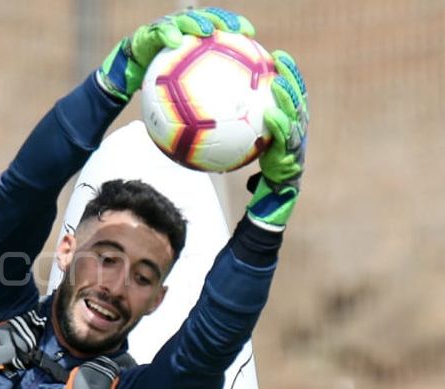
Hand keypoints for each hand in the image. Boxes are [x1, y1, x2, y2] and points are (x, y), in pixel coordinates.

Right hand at [96, 8, 255, 101]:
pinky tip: (173, 41)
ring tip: (205, 31)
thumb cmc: (154, 91)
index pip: (218, 28)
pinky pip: (157, 32)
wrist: (124, 79)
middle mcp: (180, 31)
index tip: (250, 33)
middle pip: (205, 18)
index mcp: (193, 42)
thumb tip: (223, 128)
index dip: (234, 25)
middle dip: (219, 19)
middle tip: (232, 29)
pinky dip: (166, 35)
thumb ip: (199, 105)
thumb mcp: (178, 99)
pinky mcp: (145, 34)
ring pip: (182, 19)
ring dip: (195, 23)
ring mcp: (163, 30)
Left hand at [247, 50, 308, 230]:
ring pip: (296, 120)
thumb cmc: (251, 190)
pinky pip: (286, 143)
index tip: (275, 57)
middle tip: (280, 60)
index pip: (290, 101)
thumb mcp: (240, 160)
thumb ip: (234, 143)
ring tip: (278, 81)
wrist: (264, 216)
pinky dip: (279, 127)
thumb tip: (206, 124)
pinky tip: (271, 115)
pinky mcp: (291, 166)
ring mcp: (295, 153)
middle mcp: (295, 141)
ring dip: (289, 99)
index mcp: (286, 137)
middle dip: (293, 80)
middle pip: (298, 104)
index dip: (287, 78)